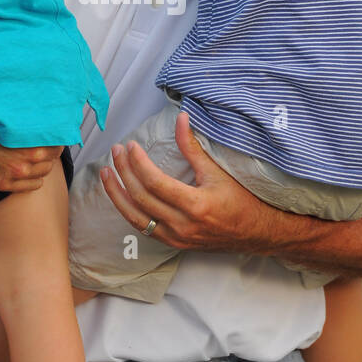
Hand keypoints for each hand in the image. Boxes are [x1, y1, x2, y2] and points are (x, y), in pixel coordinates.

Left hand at [99, 111, 277, 252]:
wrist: (256, 233)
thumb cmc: (242, 200)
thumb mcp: (218, 171)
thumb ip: (193, 147)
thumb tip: (180, 118)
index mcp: (195, 206)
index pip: (155, 183)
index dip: (139, 163)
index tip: (131, 146)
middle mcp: (182, 225)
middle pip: (141, 198)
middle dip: (124, 173)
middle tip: (116, 152)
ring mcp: (176, 238)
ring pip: (135, 217)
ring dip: (116, 194)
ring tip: (105, 173)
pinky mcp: (173, 244)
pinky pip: (142, 228)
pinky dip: (128, 210)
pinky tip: (119, 195)